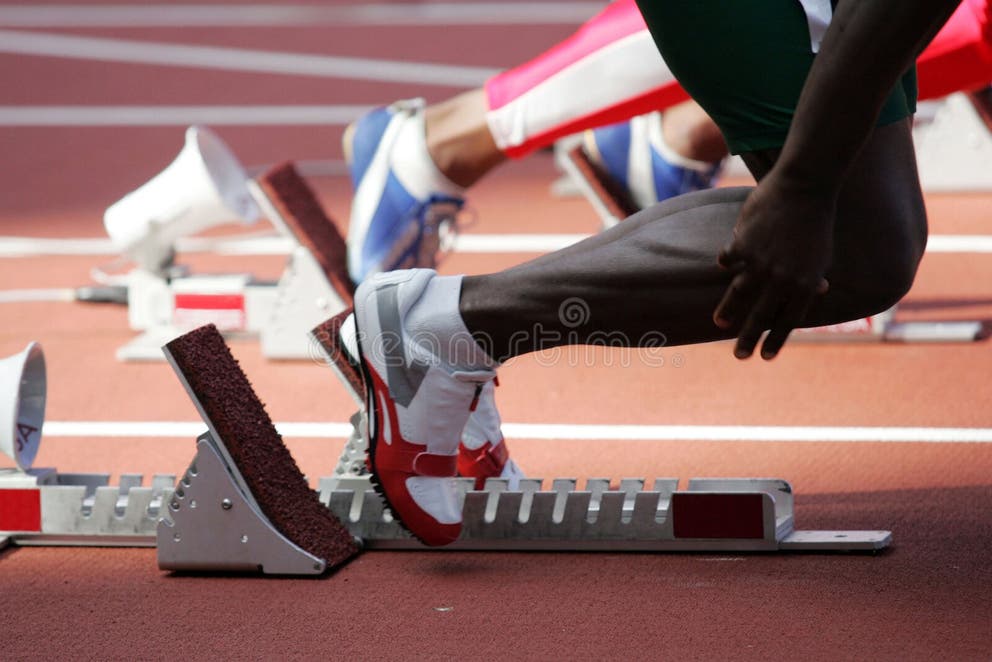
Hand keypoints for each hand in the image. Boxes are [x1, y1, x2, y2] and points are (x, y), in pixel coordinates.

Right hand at [714, 172, 833, 359]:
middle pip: (761, 315)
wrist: (805, 187)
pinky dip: (726, 262)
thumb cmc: (818, 221)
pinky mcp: (744, 245)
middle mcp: (782, 278)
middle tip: (739, 356)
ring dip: (728, 310)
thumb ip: (815, 274)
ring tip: (719, 323)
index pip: (788, 320)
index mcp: (805, 283)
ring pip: (739, 293)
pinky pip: (729, 259)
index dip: (776, 339)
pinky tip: (722, 265)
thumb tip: (820, 290)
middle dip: (748, 338)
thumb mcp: (823, 253)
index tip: (765, 356)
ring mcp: (761, 262)